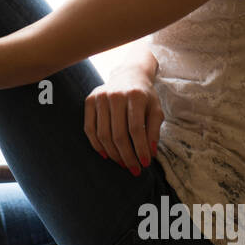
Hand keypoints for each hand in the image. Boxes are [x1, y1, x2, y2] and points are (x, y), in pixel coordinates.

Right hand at [84, 59, 161, 175]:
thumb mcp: (156, 109)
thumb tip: (150, 154)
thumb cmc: (144, 96)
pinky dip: (97, 145)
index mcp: (135, 95)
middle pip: (118, 134)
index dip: (140, 149)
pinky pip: (89, 129)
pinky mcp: (89, 101)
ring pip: (103, 134)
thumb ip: (154, 130)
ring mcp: (99, 97)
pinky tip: (106, 155)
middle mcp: (115, 95)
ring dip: (113, 153)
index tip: (145, 164)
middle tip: (134, 169)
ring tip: (123, 163)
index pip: (136, 129)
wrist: (128, 75)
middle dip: (127, 155)